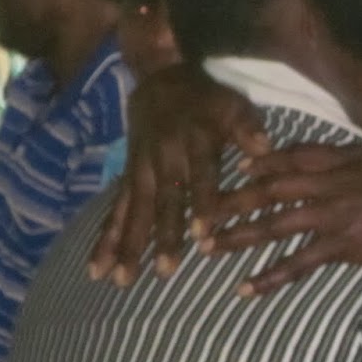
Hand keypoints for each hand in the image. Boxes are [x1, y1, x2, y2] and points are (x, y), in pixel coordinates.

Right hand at [88, 64, 268, 285]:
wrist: (159, 81)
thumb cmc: (205, 100)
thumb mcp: (232, 104)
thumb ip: (247, 127)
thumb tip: (265, 146)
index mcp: (194, 143)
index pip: (199, 178)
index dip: (201, 205)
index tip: (201, 237)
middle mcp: (163, 160)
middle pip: (163, 202)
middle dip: (162, 237)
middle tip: (164, 271)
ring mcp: (140, 172)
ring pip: (133, 212)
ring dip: (127, 246)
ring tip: (121, 279)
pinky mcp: (127, 179)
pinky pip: (113, 212)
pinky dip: (105, 240)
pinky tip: (96, 268)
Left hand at [199, 143, 361, 294]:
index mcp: (347, 160)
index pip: (296, 156)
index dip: (265, 162)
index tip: (241, 167)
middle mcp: (330, 185)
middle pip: (271, 190)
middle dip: (233, 199)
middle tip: (201, 210)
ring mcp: (330, 217)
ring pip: (273, 225)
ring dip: (237, 236)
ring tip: (207, 247)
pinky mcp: (338, 248)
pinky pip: (296, 264)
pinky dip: (269, 278)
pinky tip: (243, 289)